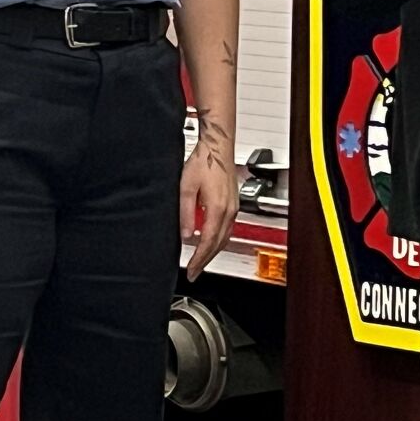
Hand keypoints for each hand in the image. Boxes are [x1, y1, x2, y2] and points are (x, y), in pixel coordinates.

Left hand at [180, 145, 238, 281]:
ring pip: (225, 238)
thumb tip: (186, 234)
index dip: (199, 259)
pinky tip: (210, 242)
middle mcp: (229, 211)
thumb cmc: (204, 162)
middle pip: (218, 244)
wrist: (218, 147)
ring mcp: (233, 208)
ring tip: (201, 262)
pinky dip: (219, 240)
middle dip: (206, 261)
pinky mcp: (233, 204)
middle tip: (195, 272)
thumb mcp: (186, 187)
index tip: (192, 270)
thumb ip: (186, 213)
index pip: (208, 242)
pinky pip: (227, 229)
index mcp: (218, 208)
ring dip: (213, 252)